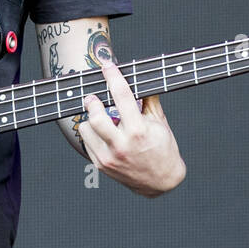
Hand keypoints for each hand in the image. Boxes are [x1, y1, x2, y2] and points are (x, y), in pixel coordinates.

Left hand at [79, 56, 185, 196]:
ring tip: (102, 120)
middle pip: (96, 115)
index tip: (107, 66)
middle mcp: (121, 145)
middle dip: (92, 102)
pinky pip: (87, 143)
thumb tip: (140, 79)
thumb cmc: (162, 149)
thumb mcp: (160, 123)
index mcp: (138, 131)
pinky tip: (104, 135)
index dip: (113, 76)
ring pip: (86, 128)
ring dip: (91, 120)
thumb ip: (149, 100)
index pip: (122, 96)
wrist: (160, 181)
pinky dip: (93, 135)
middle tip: (93, 97)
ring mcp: (109, 157)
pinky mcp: (101, 165)